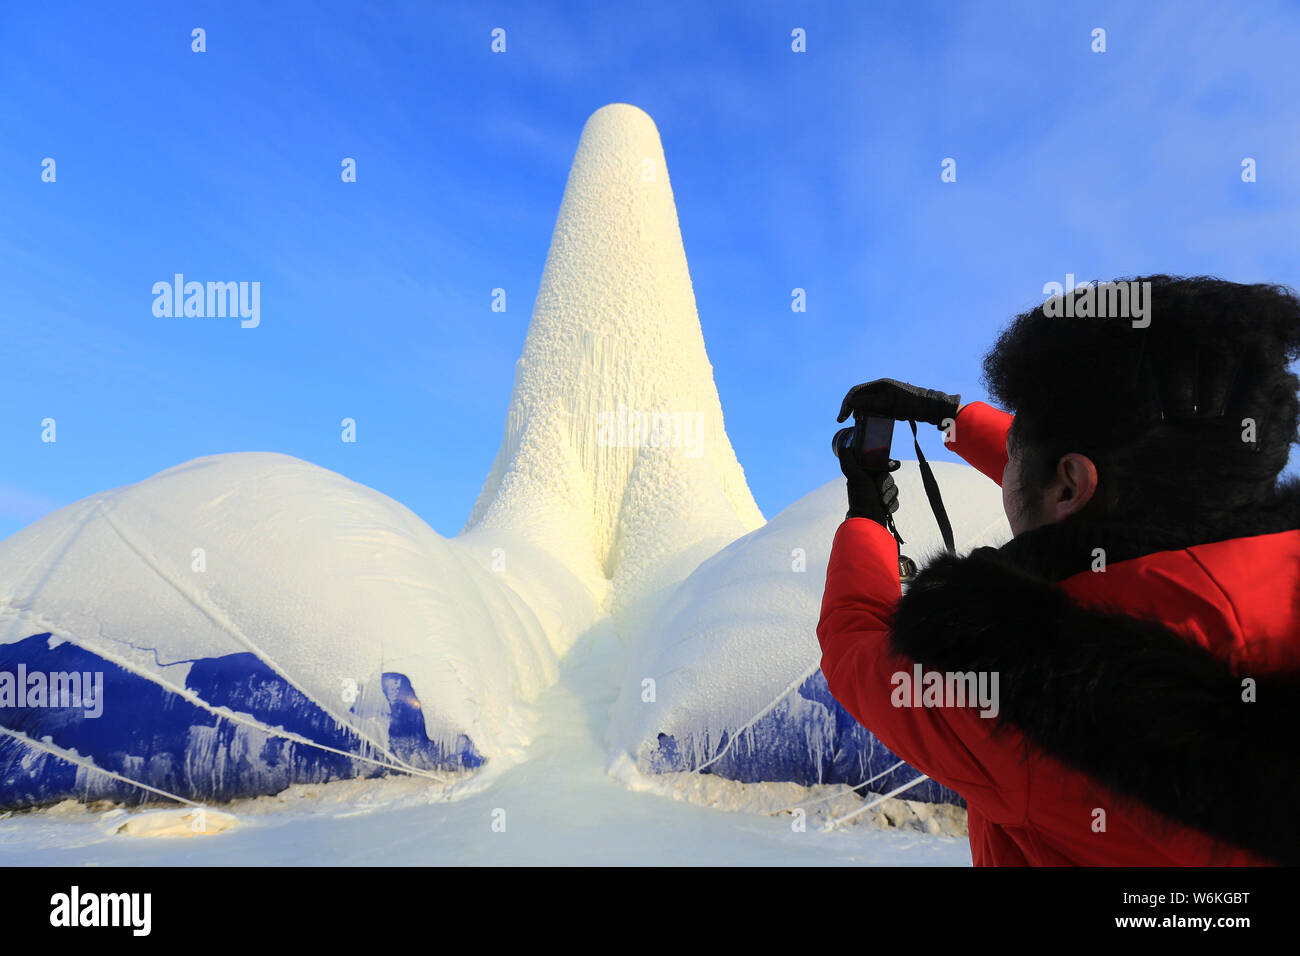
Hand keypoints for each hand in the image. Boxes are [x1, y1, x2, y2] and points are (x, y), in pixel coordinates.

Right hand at [837, 378, 960, 429]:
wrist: (930, 407)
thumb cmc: (910, 404)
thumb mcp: (887, 404)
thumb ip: (868, 402)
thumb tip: (851, 403)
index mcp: (880, 384)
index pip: (856, 392)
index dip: (846, 404)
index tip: (841, 418)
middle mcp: (882, 387)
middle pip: (860, 396)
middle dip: (851, 408)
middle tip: (845, 420)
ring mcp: (888, 394)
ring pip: (867, 402)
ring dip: (860, 411)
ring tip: (857, 421)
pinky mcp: (893, 402)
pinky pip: (876, 406)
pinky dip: (870, 413)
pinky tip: (870, 420)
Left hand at [838, 441, 901, 525]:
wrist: (869, 522)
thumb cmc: (861, 500)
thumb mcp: (855, 478)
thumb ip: (849, 462)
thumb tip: (843, 447)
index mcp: (862, 476)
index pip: (880, 464)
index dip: (887, 465)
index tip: (892, 466)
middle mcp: (869, 484)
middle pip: (888, 476)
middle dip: (886, 484)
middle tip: (878, 490)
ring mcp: (877, 494)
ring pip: (893, 488)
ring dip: (889, 495)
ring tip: (881, 501)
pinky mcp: (884, 504)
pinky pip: (895, 499)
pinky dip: (891, 504)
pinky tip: (884, 507)